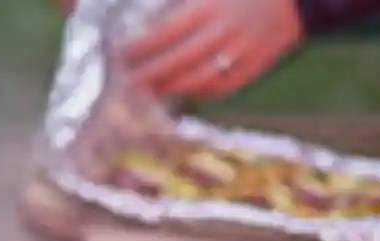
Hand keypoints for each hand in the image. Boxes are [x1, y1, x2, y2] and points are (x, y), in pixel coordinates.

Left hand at [124, 0, 303, 97]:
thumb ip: (184, 0)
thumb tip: (155, 18)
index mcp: (212, 6)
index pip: (167, 32)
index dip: (141, 46)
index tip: (122, 53)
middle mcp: (225, 32)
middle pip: (179, 61)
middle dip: (150, 74)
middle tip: (128, 82)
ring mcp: (242, 52)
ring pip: (200, 79)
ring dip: (172, 87)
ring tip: (152, 90)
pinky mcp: (257, 65)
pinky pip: (225, 87)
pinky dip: (202, 93)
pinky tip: (186, 93)